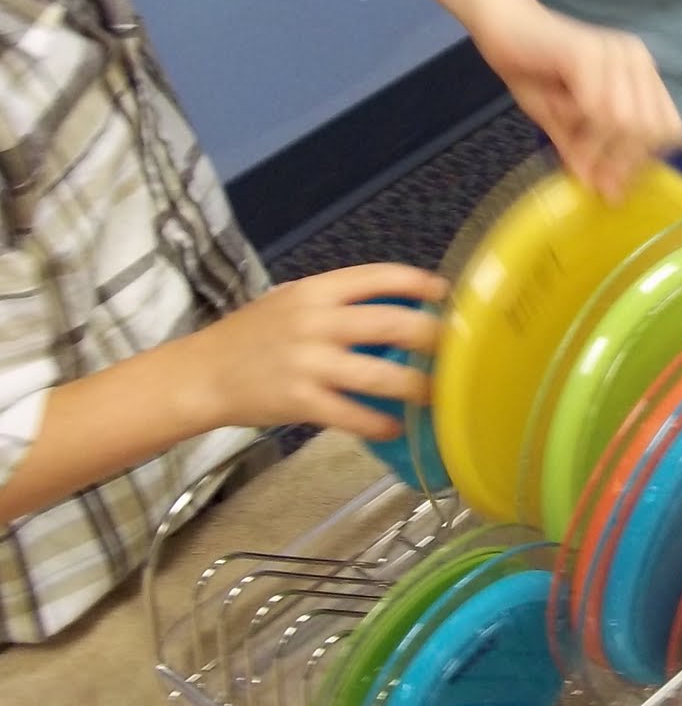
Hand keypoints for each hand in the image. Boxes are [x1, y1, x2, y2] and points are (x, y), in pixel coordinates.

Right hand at [182, 263, 448, 439]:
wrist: (200, 374)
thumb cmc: (252, 337)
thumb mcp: (290, 302)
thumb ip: (337, 303)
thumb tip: (398, 308)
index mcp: (315, 291)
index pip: (375, 277)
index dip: (415, 283)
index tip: (444, 293)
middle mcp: (314, 321)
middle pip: (389, 324)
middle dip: (431, 338)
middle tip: (458, 351)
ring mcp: (307, 362)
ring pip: (378, 375)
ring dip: (416, 387)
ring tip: (438, 395)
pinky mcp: (300, 401)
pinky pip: (351, 415)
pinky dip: (378, 423)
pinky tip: (395, 428)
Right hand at [474, 0, 681, 200]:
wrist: (501, 26)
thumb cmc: (535, 73)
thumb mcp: (568, 125)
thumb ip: (593, 155)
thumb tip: (610, 195)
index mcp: (645, 76)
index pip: (669, 131)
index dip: (643, 162)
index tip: (613, 185)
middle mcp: (639, 60)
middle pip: (650, 132)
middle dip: (618, 162)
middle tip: (589, 176)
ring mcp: (617, 53)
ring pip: (625, 123)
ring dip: (594, 145)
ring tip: (570, 149)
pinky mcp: (589, 52)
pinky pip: (594, 107)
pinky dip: (575, 121)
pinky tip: (558, 114)